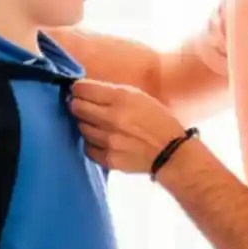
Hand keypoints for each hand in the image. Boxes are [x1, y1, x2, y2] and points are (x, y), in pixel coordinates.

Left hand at [69, 80, 186, 173]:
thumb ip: (113, 93)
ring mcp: (108, 140)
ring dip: (86, 124)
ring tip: (97, 125)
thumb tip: (87, 92)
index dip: (78, 89)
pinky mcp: (108, 158)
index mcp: (121, 98)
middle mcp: (111, 118)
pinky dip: (92, 143)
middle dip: (77, 105)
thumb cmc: (158, 120)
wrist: (171, 152)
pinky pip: (88, 147)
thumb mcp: (139, 97)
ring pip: (81, 127)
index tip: (79, 92)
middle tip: (82, 106)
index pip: (82, 89)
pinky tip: (102, 141)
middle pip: (77, 108)